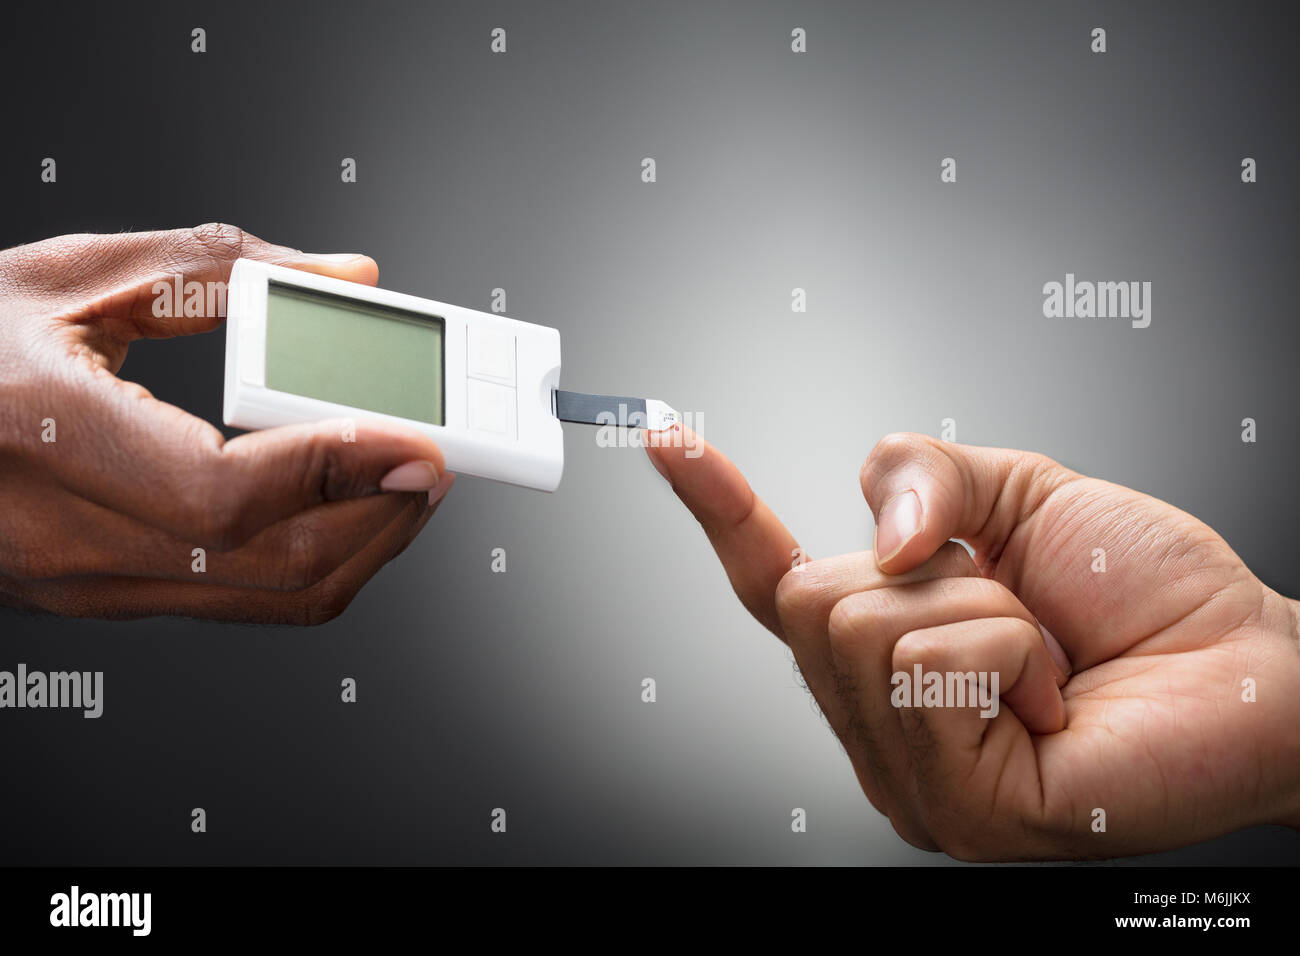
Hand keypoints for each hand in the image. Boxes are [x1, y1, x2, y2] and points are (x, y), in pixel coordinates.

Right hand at [0, 224, 452, 623]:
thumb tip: (340, 276)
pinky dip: (311, 556)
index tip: (415, 442)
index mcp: (41, 430)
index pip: (221, 494)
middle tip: (435, 457)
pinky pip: (237, 598)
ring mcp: (83, 581)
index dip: (335, 472)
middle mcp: (63, 532)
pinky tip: (338, 502)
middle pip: (271, 566)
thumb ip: (219, 272)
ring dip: (362, 544)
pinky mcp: (103, 596)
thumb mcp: (72, 278)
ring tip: (401, 476)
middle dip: (382, 519)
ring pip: (266, 599)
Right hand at [647, 427, 1299, 858]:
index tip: (668, 436)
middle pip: (812, 598)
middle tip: (1011, 603)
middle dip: (932, 568)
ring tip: (1042, 656)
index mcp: (885, 656)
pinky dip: (1012, 649)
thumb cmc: (1148, 594)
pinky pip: (930, 666)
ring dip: (982, 608)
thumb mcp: (1021, 493)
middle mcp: (882, 723)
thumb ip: (926, 474)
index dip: (717, 506)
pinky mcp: (956, 808)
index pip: (771, 582)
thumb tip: (877, 531)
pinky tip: (1053, 698)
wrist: (1253, 670)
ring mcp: (911, 776)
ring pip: (864, 627)